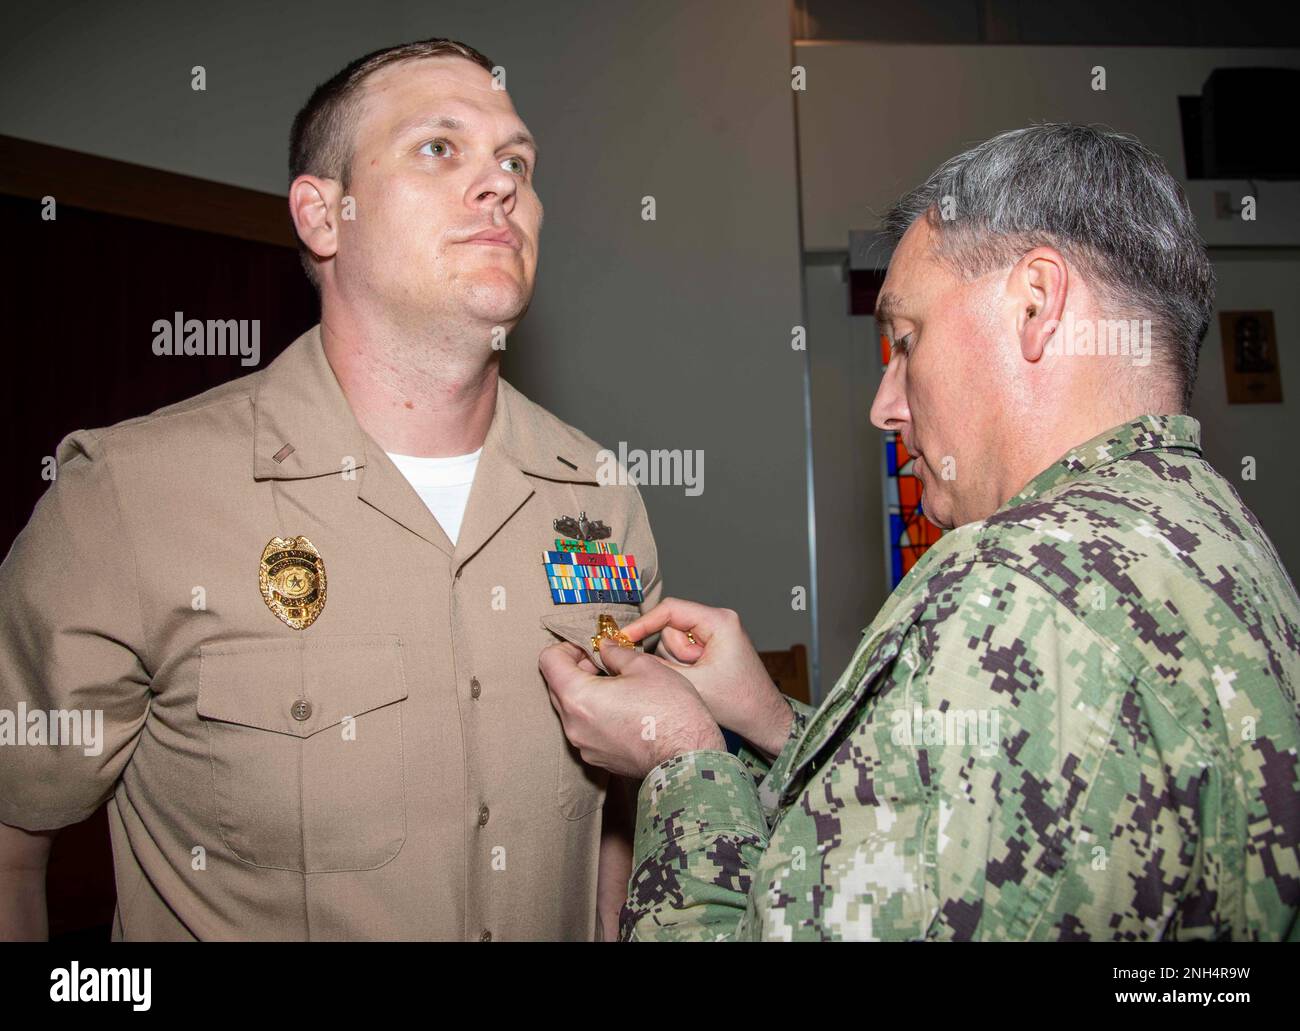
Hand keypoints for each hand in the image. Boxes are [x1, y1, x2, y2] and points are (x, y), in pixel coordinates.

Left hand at [538, 640, 726, 779]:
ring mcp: (584, 746)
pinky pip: (586, 729)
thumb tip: (604, 646)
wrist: (688, 758)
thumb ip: (615, 652)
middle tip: (607, 661)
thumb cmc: (670, 711)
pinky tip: (625, 709)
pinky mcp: (597, 759)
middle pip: (557, 686)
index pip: (549, 661)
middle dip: (578, 668)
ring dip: (587, 692)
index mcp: (578, 697)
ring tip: (619, 686)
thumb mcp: (644, 666)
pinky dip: (596, 714)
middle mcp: (573, 725)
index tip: (589, 646)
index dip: (567, 646)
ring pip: (572, 709)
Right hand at [622, 598, 793, 759]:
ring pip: (676, 643)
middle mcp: (719, 622)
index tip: (624, 638)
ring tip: (701, 681)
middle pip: (672, 628)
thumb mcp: (691, 683)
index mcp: (719, 621)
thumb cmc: (739, 703)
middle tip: (692, 674)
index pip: (670, 610)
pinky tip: (701, 682)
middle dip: (674, 655)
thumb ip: (656, 665)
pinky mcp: (714, 649)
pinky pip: (685, 653)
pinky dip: (685, 668)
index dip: (644, 624)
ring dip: (680, 665)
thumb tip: (626, 653)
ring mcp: (717, 635)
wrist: (763, 721)